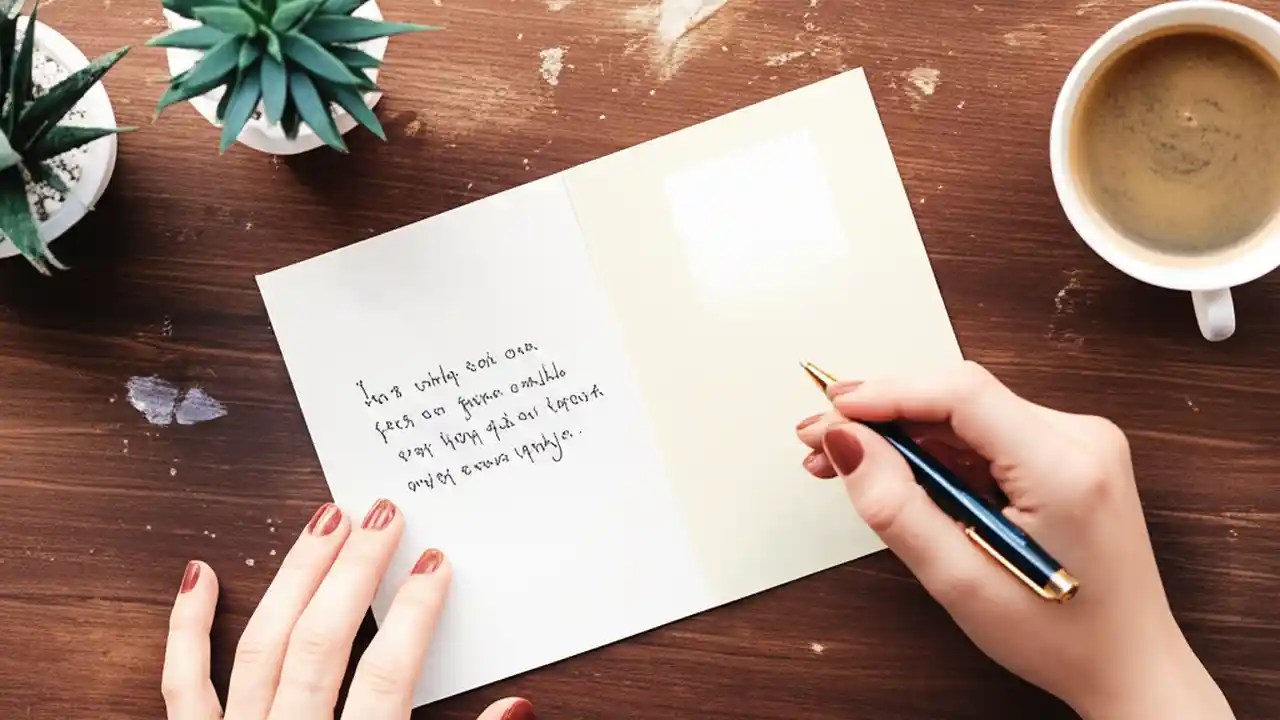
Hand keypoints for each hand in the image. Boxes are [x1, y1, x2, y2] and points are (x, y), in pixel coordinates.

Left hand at [162, 498, 533, 719]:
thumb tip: (519, 708)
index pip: (387, 676)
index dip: (415, 614)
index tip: (437, 564)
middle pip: (323, 643)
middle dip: (356, 570)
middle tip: (383, 513)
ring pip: (262, 646)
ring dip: (294, 576)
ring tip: (323, 520)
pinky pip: (182, 685)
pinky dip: (186, 627)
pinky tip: (200, 573)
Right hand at [797, 362, 1233, 719]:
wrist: (1128, 664)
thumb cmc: (1063, 637)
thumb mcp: (961, 583)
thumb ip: (897, 507)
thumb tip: (847, 445)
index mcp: (1065, 468)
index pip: (960, 393)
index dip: (886, 393)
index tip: (832, 411)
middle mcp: (1081, 440)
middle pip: (957, 397)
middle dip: (881, 415)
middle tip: (818, 443)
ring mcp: (1078, 442)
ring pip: (964, 412)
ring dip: (902, 433)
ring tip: (844, 461)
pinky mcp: (1066, 452)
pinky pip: (983, 431)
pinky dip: (934, 448)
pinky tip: (896, 469)